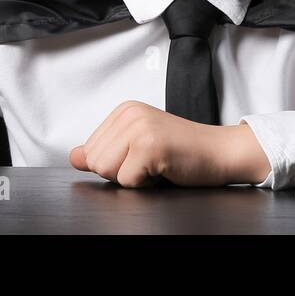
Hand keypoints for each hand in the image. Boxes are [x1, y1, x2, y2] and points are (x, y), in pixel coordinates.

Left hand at [68, 100, 270, 187]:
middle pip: (95, 161)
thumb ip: (105, 150)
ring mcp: (139, 127)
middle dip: (121, 172)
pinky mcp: (150, 146)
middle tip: (150, 163)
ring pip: (106, 170)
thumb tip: (74, 157)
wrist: (221, 152)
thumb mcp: (138, 147)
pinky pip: (127, 181)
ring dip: (132, 178)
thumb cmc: (184, 152)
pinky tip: (164, 170)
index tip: (142, 156)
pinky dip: (145, 184)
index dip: (116, 164)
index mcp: (124, 110)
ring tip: (156, 165)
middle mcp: (129, 113)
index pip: (90, 150)